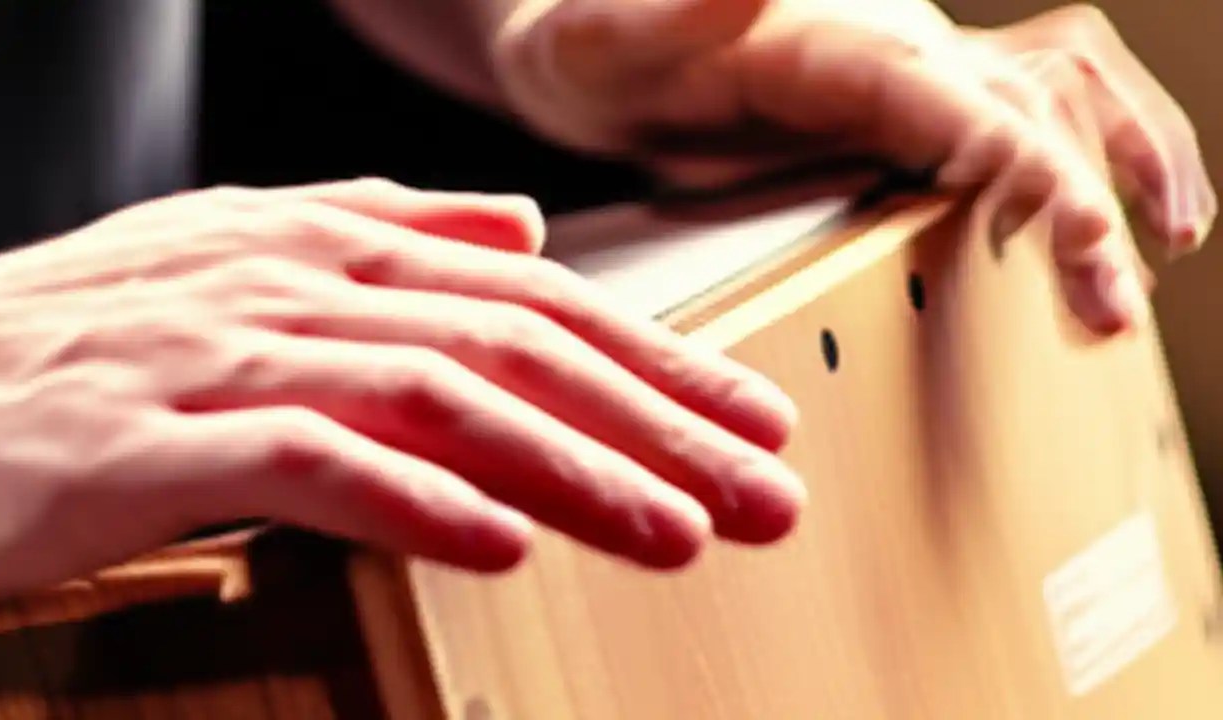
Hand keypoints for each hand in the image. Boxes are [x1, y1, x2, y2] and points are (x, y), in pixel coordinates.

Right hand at [0, 178, 800, 595]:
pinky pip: (309, 464)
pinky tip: (504, 547)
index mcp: (333, 247)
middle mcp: (299, 287)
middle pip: (516, 347)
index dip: (658, 358)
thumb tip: (520, 223)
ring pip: (438, 399)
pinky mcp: (150, 442)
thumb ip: (390, 230)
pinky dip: (415, 500)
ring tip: (677, 531)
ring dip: (570, 469)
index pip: (535, 298)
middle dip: (656, 422)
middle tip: (763, 489)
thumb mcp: (244, 254)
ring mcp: (226, 358)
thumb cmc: (81, 335)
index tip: (752, 417)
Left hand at [490, 0, 1215, 334]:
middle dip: (1086, 203)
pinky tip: (1107, 206)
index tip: (1080, 234)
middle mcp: (893, 49)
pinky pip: (1025, 112)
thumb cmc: (586, 53)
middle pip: (1030, 107)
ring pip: (1059, 90)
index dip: (1030, 166)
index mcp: (837, 47)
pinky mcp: (902, 104)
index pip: (960, 103)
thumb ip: (676, 12)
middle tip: (1111, 309)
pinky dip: (1089, 150)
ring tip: (1169, 241)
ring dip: (1125, 157)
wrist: (582, 57)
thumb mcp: (605, 40)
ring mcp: (906, 73)